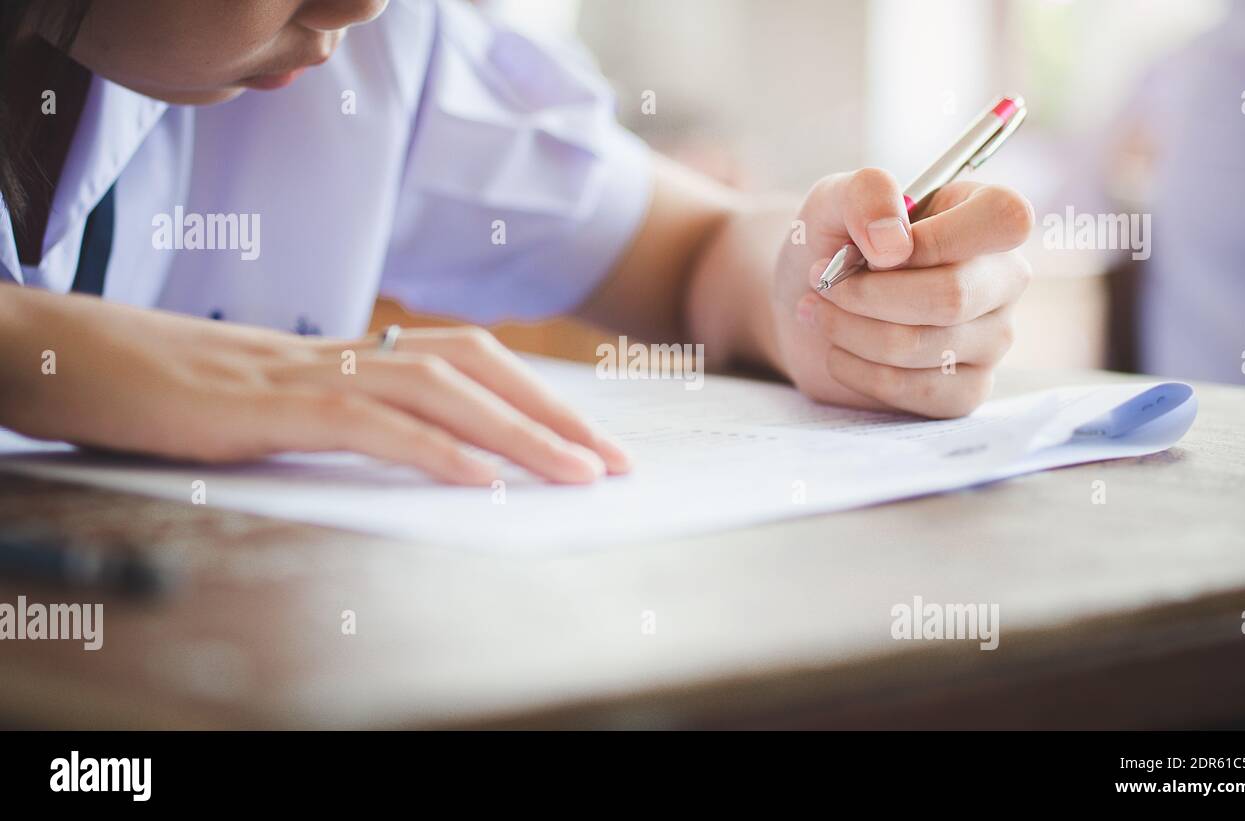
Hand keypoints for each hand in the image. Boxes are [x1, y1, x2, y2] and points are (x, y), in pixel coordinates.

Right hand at [0, 287, 627, 484]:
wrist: (83, 358)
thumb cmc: (182, 391)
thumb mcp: (284, 408)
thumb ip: (352, 419)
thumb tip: (424, 450)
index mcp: (356, 355)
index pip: (472, 364)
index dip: (540, 398)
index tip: (595, 443)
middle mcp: (347, 354)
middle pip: (478, 370)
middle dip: (556, 417)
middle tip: (616, 465)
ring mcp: (310, 375)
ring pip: (441, 392)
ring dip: (519, 434)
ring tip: (577, 475)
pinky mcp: (270, 408)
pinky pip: (370, 424)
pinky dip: (434, 450)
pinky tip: (482, 479)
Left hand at [771, 170, 1033, 417]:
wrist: (806, 304)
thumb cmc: (833, 243)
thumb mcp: (835, 199)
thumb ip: (866, 195)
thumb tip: (893, 247)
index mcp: (986, 216)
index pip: (1005, 219)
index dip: (933, 241)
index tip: (872, 251)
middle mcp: (1003, 277)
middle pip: (952, 297)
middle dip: (868, 295)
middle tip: (823, 285)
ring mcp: (993, 338)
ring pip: (924, 346)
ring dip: (851, 331)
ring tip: (819, 312)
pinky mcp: (968, 389)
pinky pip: (920, 392)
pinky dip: (861, 373)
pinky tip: (839, 353)